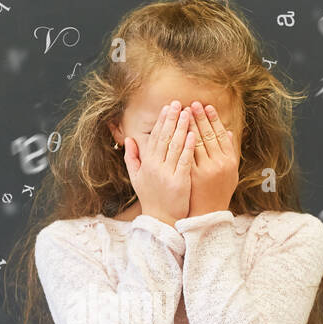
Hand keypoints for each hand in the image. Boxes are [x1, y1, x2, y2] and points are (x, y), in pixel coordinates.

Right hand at [122, 100, 195, 226]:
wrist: (161, 220)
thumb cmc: (151, 198)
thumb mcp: (136, 178)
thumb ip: (131, 157)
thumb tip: (128, 139)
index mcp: (146, 163)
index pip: (155, 137)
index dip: (161, 121)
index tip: (168, 107)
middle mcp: (155, 167)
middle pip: (165, 138)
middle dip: (172, 119)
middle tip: (179, 103)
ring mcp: (168, 174)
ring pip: (175, 146)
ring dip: (182, 128)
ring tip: (189, 113)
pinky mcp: (180, 182)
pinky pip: (185, 161)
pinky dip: (189, 147)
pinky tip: (194, 135)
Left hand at [186, 101, 239, 218]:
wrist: (207, 215)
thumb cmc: (218, 192)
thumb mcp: (230, 173)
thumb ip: (229, 152)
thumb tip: (228, 132)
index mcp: (229, 160)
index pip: (220, 134)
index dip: (213, 119)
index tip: (207, 106)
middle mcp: (218, 164)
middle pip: (207, 135)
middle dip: (199, 118)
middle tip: (192, 103)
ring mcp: (204, 170)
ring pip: (195, 142)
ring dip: (189, 125)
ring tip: (183, 112)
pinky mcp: (191, 176)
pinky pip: (185, 155)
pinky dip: (181, 142)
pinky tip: (177, 131)